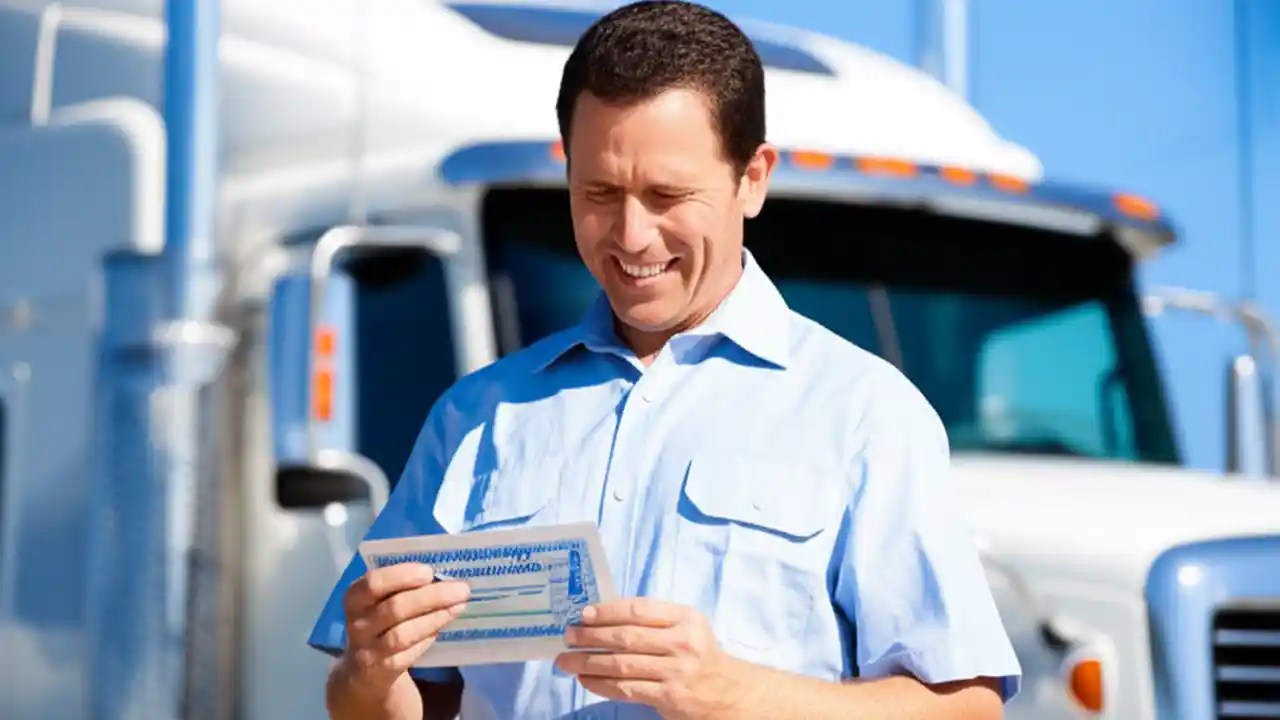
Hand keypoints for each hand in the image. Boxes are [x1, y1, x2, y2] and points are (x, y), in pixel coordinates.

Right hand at [336, 563, 469, 697]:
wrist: (365, 668)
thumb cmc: (381, 621)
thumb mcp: (381, 600)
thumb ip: (403, 586)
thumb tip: (442, 576)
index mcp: (355, 598)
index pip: (373, 583)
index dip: (402, 576)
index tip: (429, 571)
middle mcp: (358, 623)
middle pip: (394, 608)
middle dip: (431, 596)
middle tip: (461, 589)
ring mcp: (369, 649)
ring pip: (403, 634)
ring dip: (435, 618)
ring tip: (458, 606)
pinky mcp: (384, 669)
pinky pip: (409, 653)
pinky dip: (428, 638)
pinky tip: (443, 626)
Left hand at [554, 597, 747, 719]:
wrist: (728, 692)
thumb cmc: (699, 654)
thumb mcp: (686, 627)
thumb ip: (654, 620)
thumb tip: (601, 618)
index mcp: (686, 618)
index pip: (640, 609)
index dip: (608, 610)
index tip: (583, 614)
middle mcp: (683, 642)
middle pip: (627, 636)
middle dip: (591, 636)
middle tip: (567, 636)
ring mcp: (677, 671)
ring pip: (622, 664)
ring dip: (588, 662)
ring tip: (566, 660)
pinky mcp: (669, 696)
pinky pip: (627, 689)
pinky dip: (601, 684)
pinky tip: (585, 679)